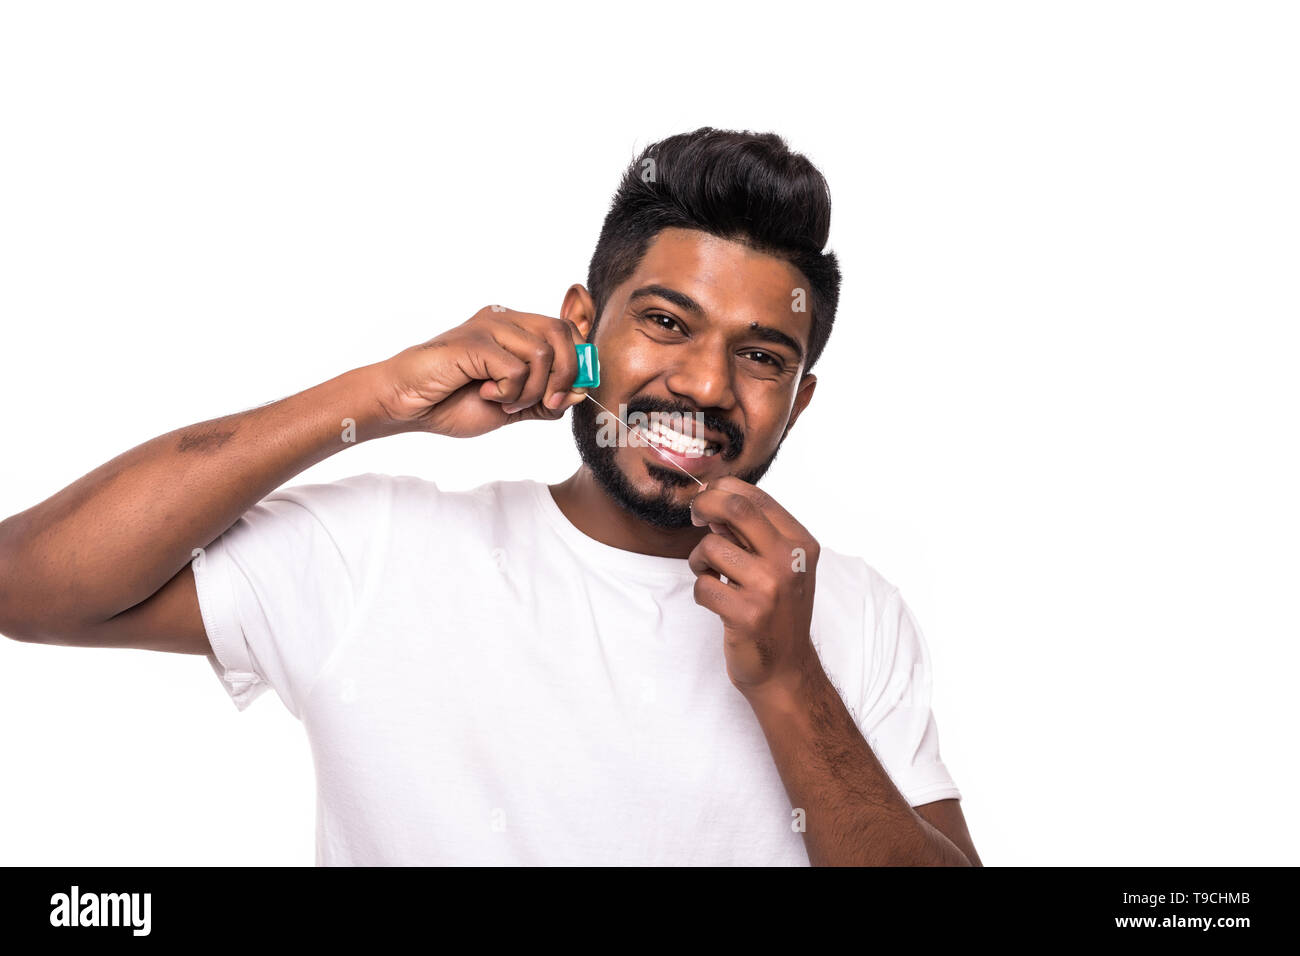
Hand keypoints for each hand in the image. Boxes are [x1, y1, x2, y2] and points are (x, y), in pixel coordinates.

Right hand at [374, 306, 590, 437]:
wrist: (406, 404)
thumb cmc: (451, 402)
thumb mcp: (512, 407)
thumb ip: (545, 400)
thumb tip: (581, 394)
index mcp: (516, 329)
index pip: (567, 331)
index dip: (579, 363)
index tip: (565, 397)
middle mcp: (506, 319)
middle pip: (563, 334)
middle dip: (564, 377)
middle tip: (543, 404)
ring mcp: (489, 326)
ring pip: (543, 354)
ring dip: (530, 392)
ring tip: (504, 402)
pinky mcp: (475, 340)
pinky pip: (516, 369)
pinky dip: (508, 393)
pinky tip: (485, 394)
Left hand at [686, 475, 821, 695]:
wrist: (786, 668)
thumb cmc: (777, 611)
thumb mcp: (778, 566)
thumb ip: (752, 535)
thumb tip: (713, 501)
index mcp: (800, 543)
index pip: (756, 497)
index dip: (722, 490)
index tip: (707, 501)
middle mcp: (789, 561)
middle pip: (736, 508)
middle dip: (705, 504)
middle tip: (694, 515)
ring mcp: (770, 588)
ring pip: (710, 548)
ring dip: (699, 560)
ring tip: (711, 575)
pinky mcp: (747, 615)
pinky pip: (702, 586)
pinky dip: (701, 592)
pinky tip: (718, 602)